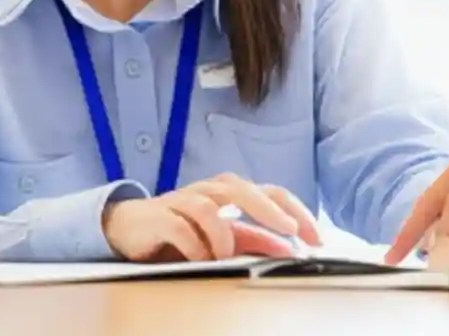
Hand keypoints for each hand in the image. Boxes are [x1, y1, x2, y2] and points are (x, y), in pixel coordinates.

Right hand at [102, 172, 322, 261]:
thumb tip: (290, 249)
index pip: (273, 193)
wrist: (132, 227)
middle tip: (290, 231)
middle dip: (271, 211)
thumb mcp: (226, 236)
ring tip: (225, 256)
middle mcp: (212, 190)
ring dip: (222, 235)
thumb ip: (256, 240)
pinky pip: (180, 227)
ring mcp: (184, 200)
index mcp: (233, 192)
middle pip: (245, 190)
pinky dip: (193, 245)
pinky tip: (198, 259)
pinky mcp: (159, 216)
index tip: (316, 238)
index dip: (297, 212)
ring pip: (209, 206)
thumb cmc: (186, 228)